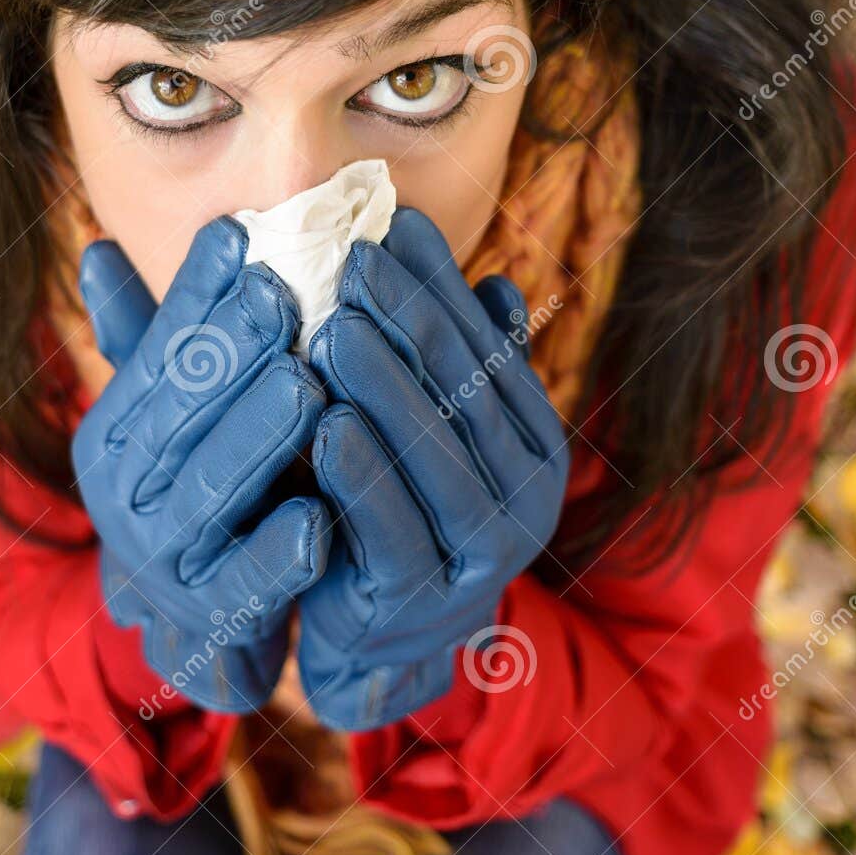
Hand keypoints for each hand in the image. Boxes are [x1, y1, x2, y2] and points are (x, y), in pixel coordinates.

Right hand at [70, 218, 330, 713]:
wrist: (204, 624)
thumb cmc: (205, 484)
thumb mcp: (173, 413)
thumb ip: (154, 340)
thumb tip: (95, 248)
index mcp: (116, 435)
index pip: (155, 352)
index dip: (195, 296)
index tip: (240, 235)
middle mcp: (125, 494)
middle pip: (178, 414)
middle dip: (230, 353)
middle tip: (283, 296)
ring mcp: (166, 558)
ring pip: (210, 490)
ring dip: (258, 438)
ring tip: (308, 386)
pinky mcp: (214, 618)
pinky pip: (249, 582)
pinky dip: (280, 552)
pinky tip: (320, 514)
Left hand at [297, 207, 569, 729]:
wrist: (371, 631)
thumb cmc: (396, 500)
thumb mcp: (428, 426)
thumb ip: (454, 363)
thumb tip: (493, 280)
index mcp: (531, 441)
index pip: (486, 346)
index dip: (441, 283)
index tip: (394, 223)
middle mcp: (526, 495)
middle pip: (462, 390)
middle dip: (407, 318)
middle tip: (353, 258)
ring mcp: (483, 551)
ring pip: (433, 453)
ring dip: (383, 386)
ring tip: (334, 327)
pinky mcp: (426, 598)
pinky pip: (392, 526)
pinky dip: (361, 474)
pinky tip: (324, 425)